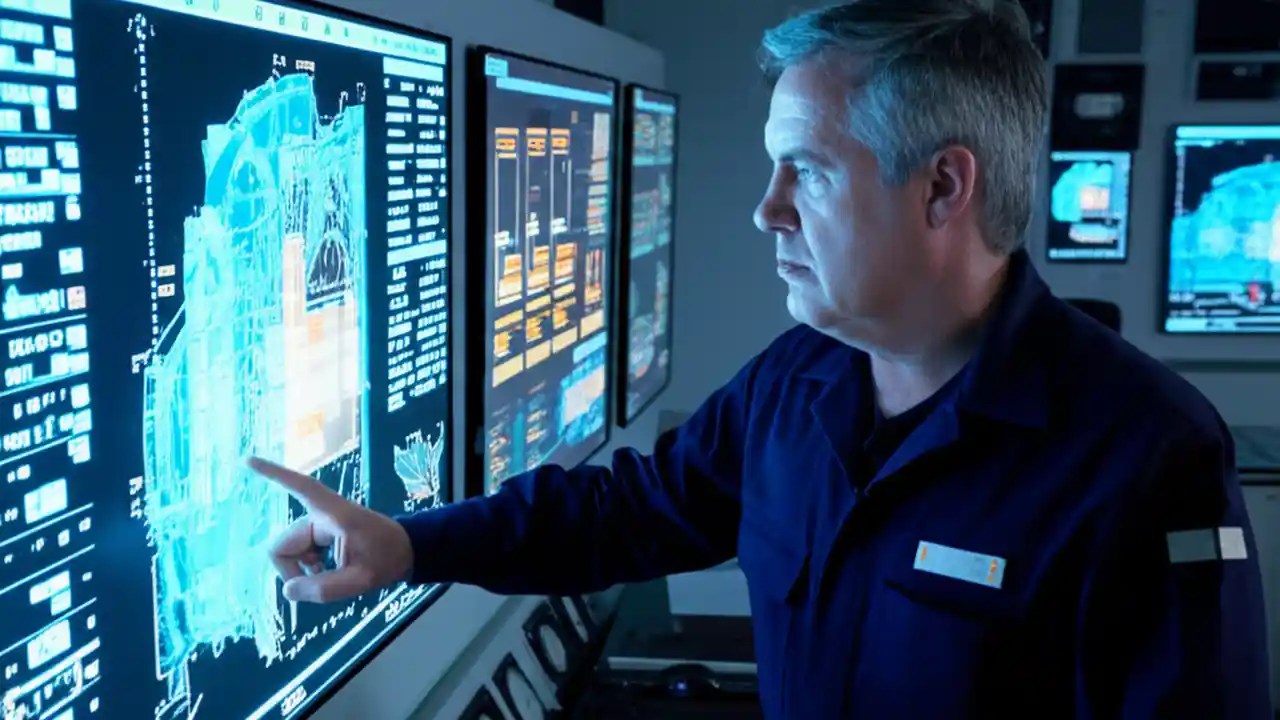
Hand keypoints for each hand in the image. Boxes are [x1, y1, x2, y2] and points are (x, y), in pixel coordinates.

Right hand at [248, 457, 414, 602]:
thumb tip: (288, 590)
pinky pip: (299, 552)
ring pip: (289, 552)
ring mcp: (318, 523)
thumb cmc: (387, 558)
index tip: (247, 460)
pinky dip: (307, 566)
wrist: (405, 552)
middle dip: (292, 570)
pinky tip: (328, 570)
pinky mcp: (319, 532)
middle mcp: (320, 514)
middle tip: (317, 584)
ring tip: (331, 574)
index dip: (272, 474)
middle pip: (282, 546)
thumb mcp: (360, 581)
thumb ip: (323, 589)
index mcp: (332, 514)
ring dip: (302, 569)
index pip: (299, 487)